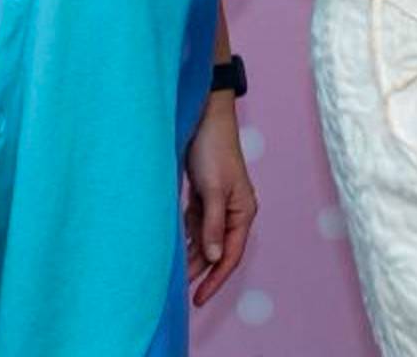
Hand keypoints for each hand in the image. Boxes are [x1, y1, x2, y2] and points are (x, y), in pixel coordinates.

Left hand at [182, 93, 257, 306]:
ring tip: (173, 278)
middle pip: (217, 251)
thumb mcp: (213, 190)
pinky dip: (185, 239)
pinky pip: (194, 227)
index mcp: (243, 211)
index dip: (215, 279)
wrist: (204, 118)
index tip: (198, 299)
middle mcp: (233, 211)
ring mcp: (217, 204)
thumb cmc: (213, 150)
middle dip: (200, 272)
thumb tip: (215, 257)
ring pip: (204, 240)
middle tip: (180, 294)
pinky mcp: (203, 196)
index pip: (231, 255)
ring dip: (191, 257)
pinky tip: (173, 251)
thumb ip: (212, 225)